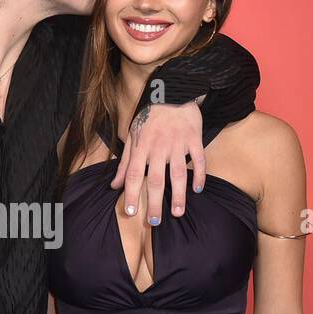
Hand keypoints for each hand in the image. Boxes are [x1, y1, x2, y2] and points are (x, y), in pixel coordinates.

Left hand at [110, 100, 206, 224]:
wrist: (172, 91)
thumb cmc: (148, 118)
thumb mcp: (132, 137)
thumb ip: (124, 163)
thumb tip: (113, 186)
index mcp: (141, 147)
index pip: (133, 174)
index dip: (131, 194)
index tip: (130, 212)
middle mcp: (158, 147)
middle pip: (155, 179)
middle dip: (154, 202)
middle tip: (154, 222)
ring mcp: (177, 143)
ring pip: (178, 173)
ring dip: (177, 195)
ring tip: (177, 213)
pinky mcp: (194, 139)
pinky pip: (198, 160)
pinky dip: (199, 175)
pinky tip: (197, 190)